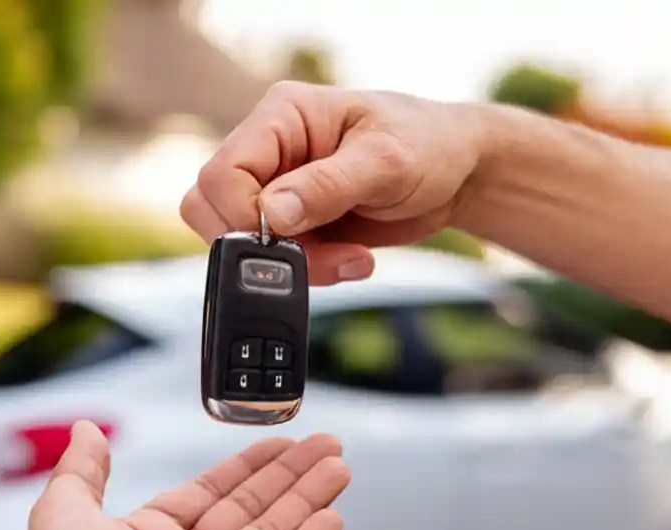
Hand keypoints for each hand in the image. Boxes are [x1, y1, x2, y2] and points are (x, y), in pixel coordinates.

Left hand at [8, 421, 348, 529]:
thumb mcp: (63, 513)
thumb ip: (81, 469)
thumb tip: (85, 431)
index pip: (213, 491)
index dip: (248, 465)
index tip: (280, 442)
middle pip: (252, 508)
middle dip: (291, 475)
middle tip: (326, 445)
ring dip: (307, 502)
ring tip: (338, 469)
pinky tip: (330, 520)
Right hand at [182, 81, 491, 284]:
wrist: (459, 173)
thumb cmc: (429, 145)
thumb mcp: (385, 162)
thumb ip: (325, 186)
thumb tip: (271, 213)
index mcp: (282, 116)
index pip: (222, 172)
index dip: (243, 216)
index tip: (289, 238)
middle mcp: (270, 150)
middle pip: (211, 208)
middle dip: (261, 247)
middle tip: (314, 255)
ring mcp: (277, 188)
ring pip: (239, 241)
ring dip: (292, 264)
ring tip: (349, 259)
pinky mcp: (292, 223)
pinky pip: (272, 260)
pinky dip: (309, 272)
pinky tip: (351, 260)